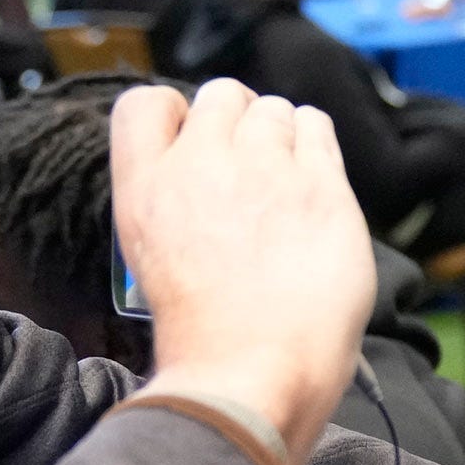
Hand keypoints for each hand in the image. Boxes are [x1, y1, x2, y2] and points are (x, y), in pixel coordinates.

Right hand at [109, 79, 374, 460]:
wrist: (253, 369)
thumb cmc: (206, 334)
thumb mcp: (151, 260)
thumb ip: (172, 203)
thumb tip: (206, 177)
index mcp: (144, 186)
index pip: (143, 102)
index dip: (175, 114)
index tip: (194, 140)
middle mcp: (200, 163)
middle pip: (220, 95)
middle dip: (238, 122)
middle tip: (253, 168)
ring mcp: (264, 168)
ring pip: (273, 108)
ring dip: (281, 134)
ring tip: (286, 183)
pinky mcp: (321, 184)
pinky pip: (317, 126)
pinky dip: (316, 142)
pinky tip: (315, 178)